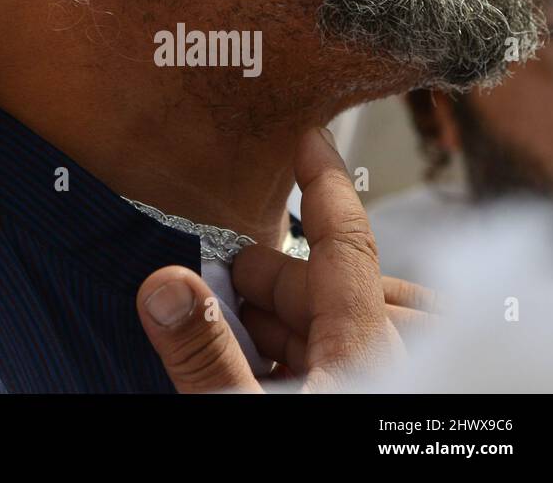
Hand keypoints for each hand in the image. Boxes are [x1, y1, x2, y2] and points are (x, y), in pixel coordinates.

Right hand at [135, 126, 409, 391]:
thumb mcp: (246, 415)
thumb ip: (207, 352)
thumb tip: (165, 285)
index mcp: (367, 353)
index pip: (349, 245)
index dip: (325, 182)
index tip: (307, 137)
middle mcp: (387, 365)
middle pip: (334, 285)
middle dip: (274, 273)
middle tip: (217, 278)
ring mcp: (383, 388)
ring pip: (338, 323)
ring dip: (282, 315)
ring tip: (230, 327)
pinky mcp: (366, 405)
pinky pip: (341, 360)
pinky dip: (296, 349)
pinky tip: (255, 368)